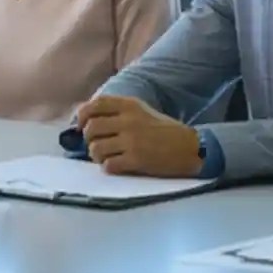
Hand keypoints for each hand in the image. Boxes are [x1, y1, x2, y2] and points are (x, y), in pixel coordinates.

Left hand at [75, 96, 201, 177]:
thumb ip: (118, 112)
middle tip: (97, 145)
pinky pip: (108, 165)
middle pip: (91, 128)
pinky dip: (108, 167)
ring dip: (97, 156)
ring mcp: (132, 140)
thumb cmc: (164, 131)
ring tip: (106, 158)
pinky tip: (117, 166)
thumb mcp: (142, 111)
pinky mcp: (136, 159)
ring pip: (95, 148)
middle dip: (89, 140)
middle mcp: (128, 120)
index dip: (82, 116)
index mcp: (129, 105)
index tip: (81, 126)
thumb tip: (87, 121)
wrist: (191, 148)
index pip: (94, 105)